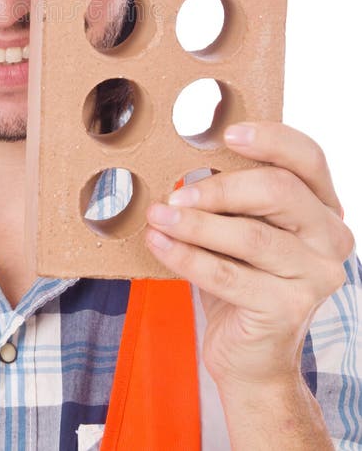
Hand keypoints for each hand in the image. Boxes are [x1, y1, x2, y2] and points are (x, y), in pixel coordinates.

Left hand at [145, 122, 353, 388]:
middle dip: (220, 186)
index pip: (308, 158)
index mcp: (323, 206)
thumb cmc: (243, 277)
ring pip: (251, 236)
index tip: (226, 133)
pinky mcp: (288, 310)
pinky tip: (160, 243)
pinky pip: (228, 275)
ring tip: (158, 216)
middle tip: (176, 193)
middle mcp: (331, 239)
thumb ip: (233, 194)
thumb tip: (184, 158)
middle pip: (280, 191)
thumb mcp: (243, 226)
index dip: (270, 139)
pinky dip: (187, 256)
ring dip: (195, 224)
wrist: (252, 355)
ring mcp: (315, 277)